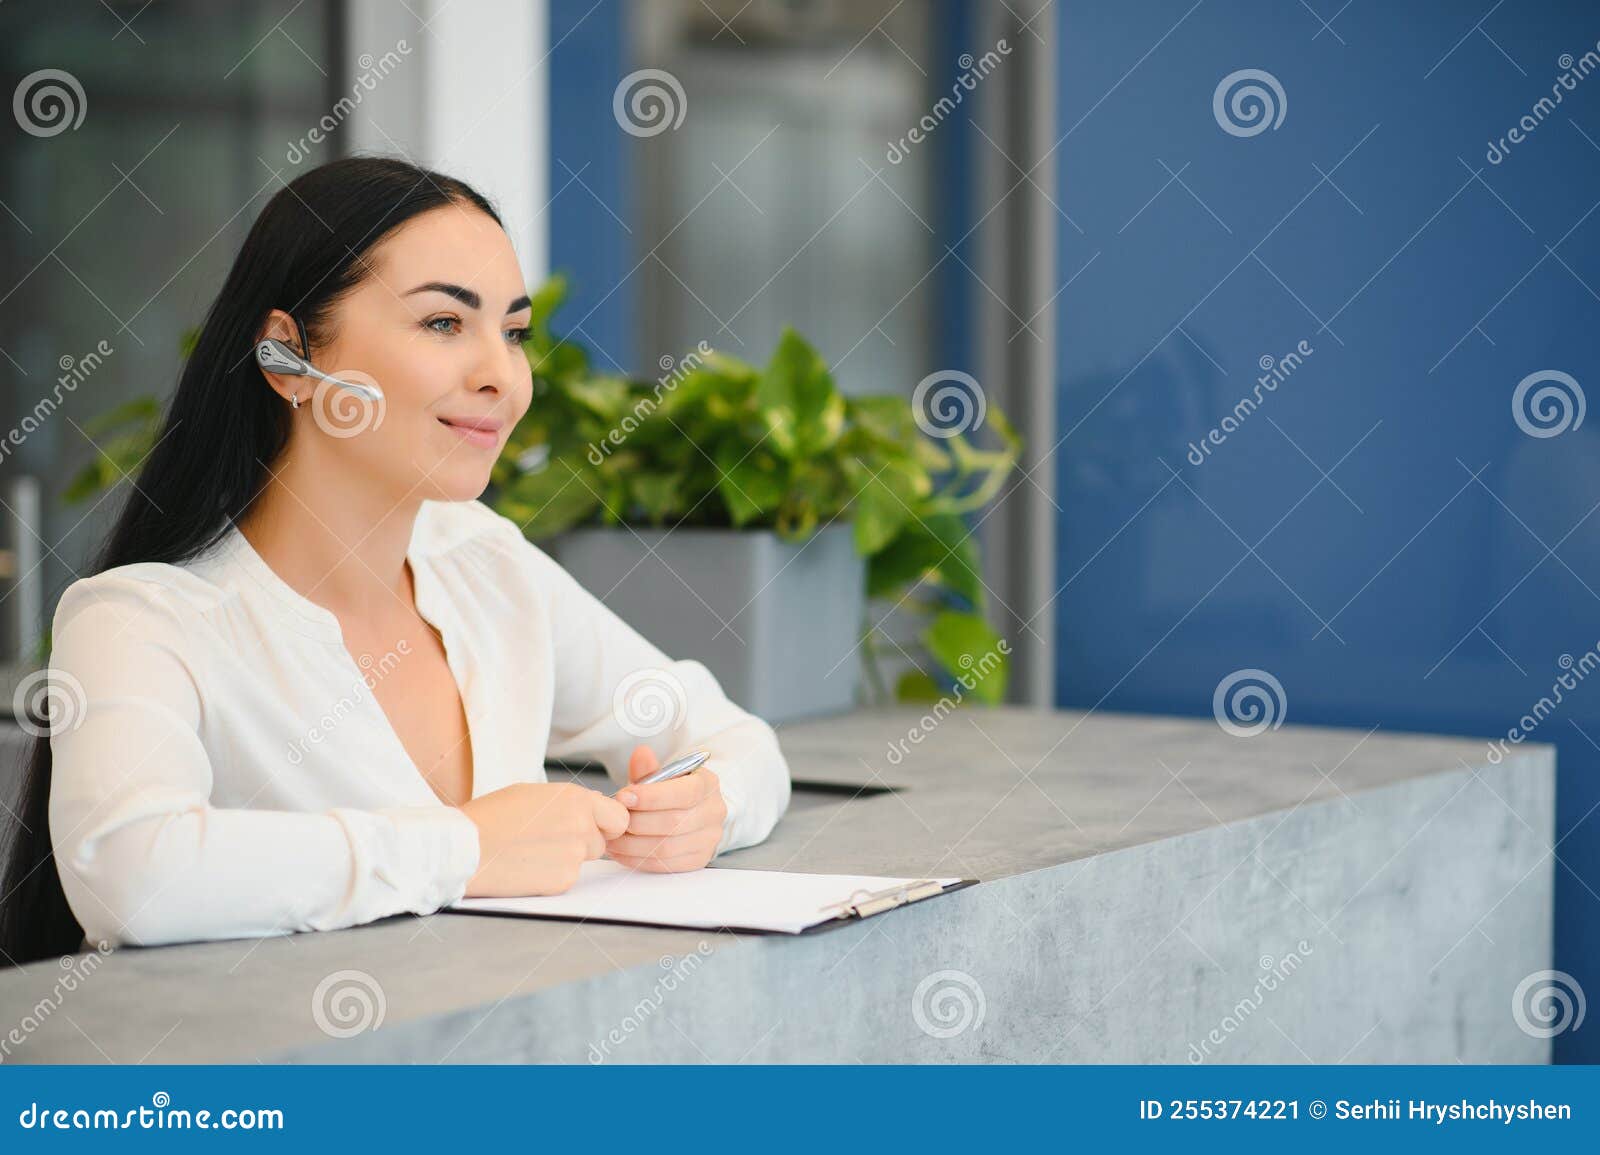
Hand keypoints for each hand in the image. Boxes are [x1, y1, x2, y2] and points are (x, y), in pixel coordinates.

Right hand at [459, 782, 629, 896]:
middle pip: (602, 841)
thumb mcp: (534, 794)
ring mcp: (573, 856)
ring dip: (567, 858)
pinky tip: (527, 866)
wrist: (465, 848)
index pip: (619, 817)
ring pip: (584, 860)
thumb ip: (570, 802)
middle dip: (584, 841)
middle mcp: (581, 826)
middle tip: (550, 838)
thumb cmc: (491, 817)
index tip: (596, 825)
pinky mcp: (561, 881)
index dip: (608, 823)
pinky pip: (567, 878)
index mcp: (576, 800)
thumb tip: (592, 809)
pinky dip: (552, 875)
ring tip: (533, 850)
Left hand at [607, 745, 727, 872]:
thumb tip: (641, 754)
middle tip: (613, 820)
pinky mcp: (698, 859)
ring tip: (611, 838)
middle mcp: (714, 812)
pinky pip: (665, 865)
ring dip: (632, 845)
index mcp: (708, 784)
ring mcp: (709, 839)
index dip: (652, 797)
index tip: (624, 797)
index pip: (685, 793)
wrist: (692, 811)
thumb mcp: (662, 776)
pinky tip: (621, 852)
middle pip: (674, 823)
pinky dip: (638, 860)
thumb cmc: (673, 792)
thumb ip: (649, 768)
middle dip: (636, 822)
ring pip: (666, 847)